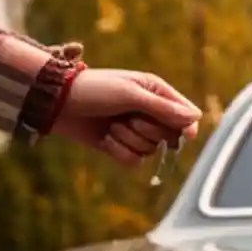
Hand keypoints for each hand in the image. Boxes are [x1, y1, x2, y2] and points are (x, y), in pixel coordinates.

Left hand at [52, 69, 201, 165]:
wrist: (56, 102)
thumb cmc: (94, 90)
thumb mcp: (130, 94)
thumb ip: (162, 108)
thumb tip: (195, 118)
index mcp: (156, 93)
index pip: (187, 115)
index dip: (187, 127)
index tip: (185, 136)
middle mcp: (150, 113)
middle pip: (170, 136)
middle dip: (148, 131)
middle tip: (129, 118)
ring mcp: (135, 131)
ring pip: (151, 150)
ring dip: (129, 140)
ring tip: (111, 126)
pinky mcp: (121, 146)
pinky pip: (134, 161)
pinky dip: (119, 152)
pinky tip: (106, 139)